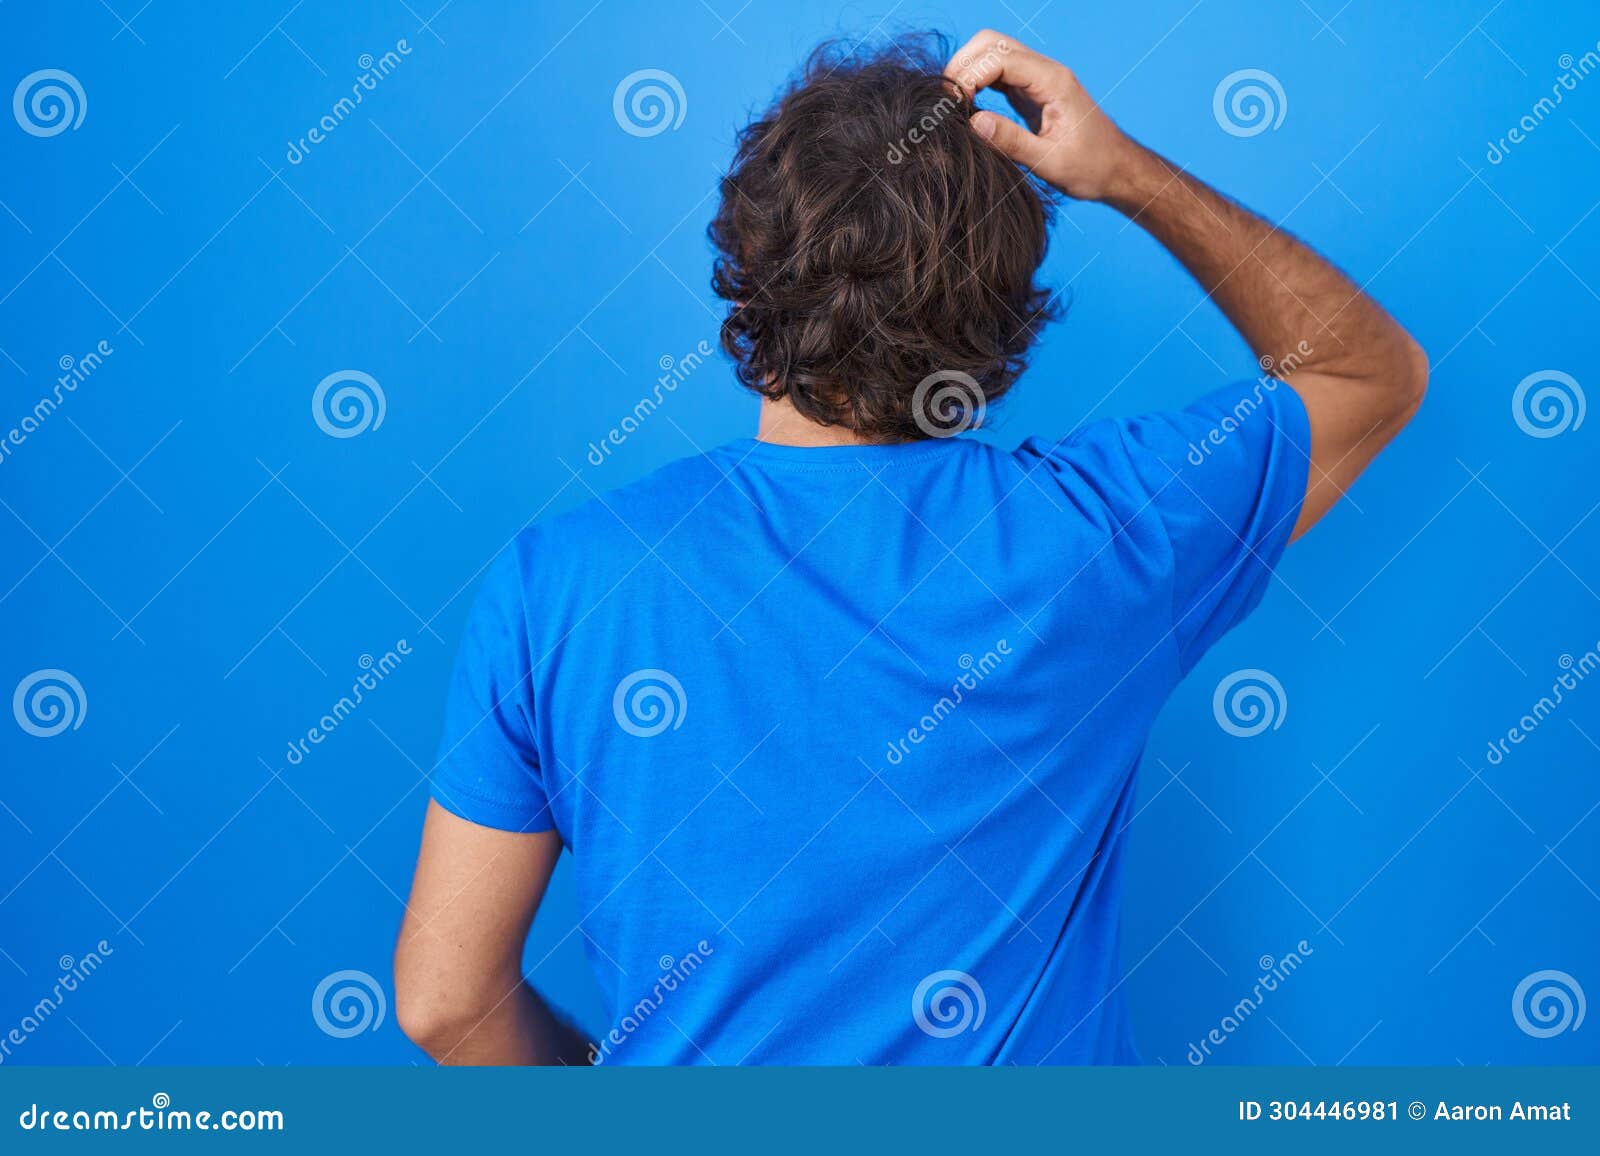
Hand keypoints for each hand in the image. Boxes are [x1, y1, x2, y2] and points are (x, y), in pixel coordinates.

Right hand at [945, 30, 1141, 202]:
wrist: (1115, 168)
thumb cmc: (1091, 167)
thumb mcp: (1050, 162)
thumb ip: (1012, 141)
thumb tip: (974, 123)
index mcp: (1052, 81)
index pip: (1000, 58)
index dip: (970, 75)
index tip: (955, 106)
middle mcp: (1045, 71)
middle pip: (993, 43)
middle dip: (963, 65)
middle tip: (949, 102)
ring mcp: (1037, 79)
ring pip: (992, 53)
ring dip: (968, 71)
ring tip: (955, 106)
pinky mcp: (1030, 91)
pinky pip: (997, 73)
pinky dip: (977, 82)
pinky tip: (968, 107)